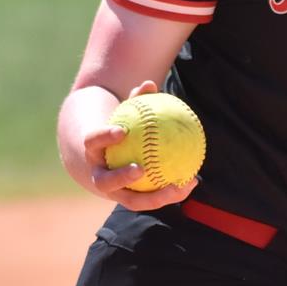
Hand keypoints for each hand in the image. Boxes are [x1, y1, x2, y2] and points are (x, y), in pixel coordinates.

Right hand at [80, 80, 198, 210]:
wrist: (105, 161)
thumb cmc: (118, 131)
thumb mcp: (123, 116)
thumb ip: (135, 101)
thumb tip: (150, 84)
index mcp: (92, 153)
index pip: (93, 142)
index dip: (104, 136)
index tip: (121, 130)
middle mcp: (99, 177)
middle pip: (106, 182)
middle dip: (122, 177)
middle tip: (141, 169)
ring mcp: (115, 194)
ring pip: (133, 201)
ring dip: (156, 197)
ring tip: (179, 186)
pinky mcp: (131, 201)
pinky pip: (153, 199)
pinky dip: (172, 192)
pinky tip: (193, 181)